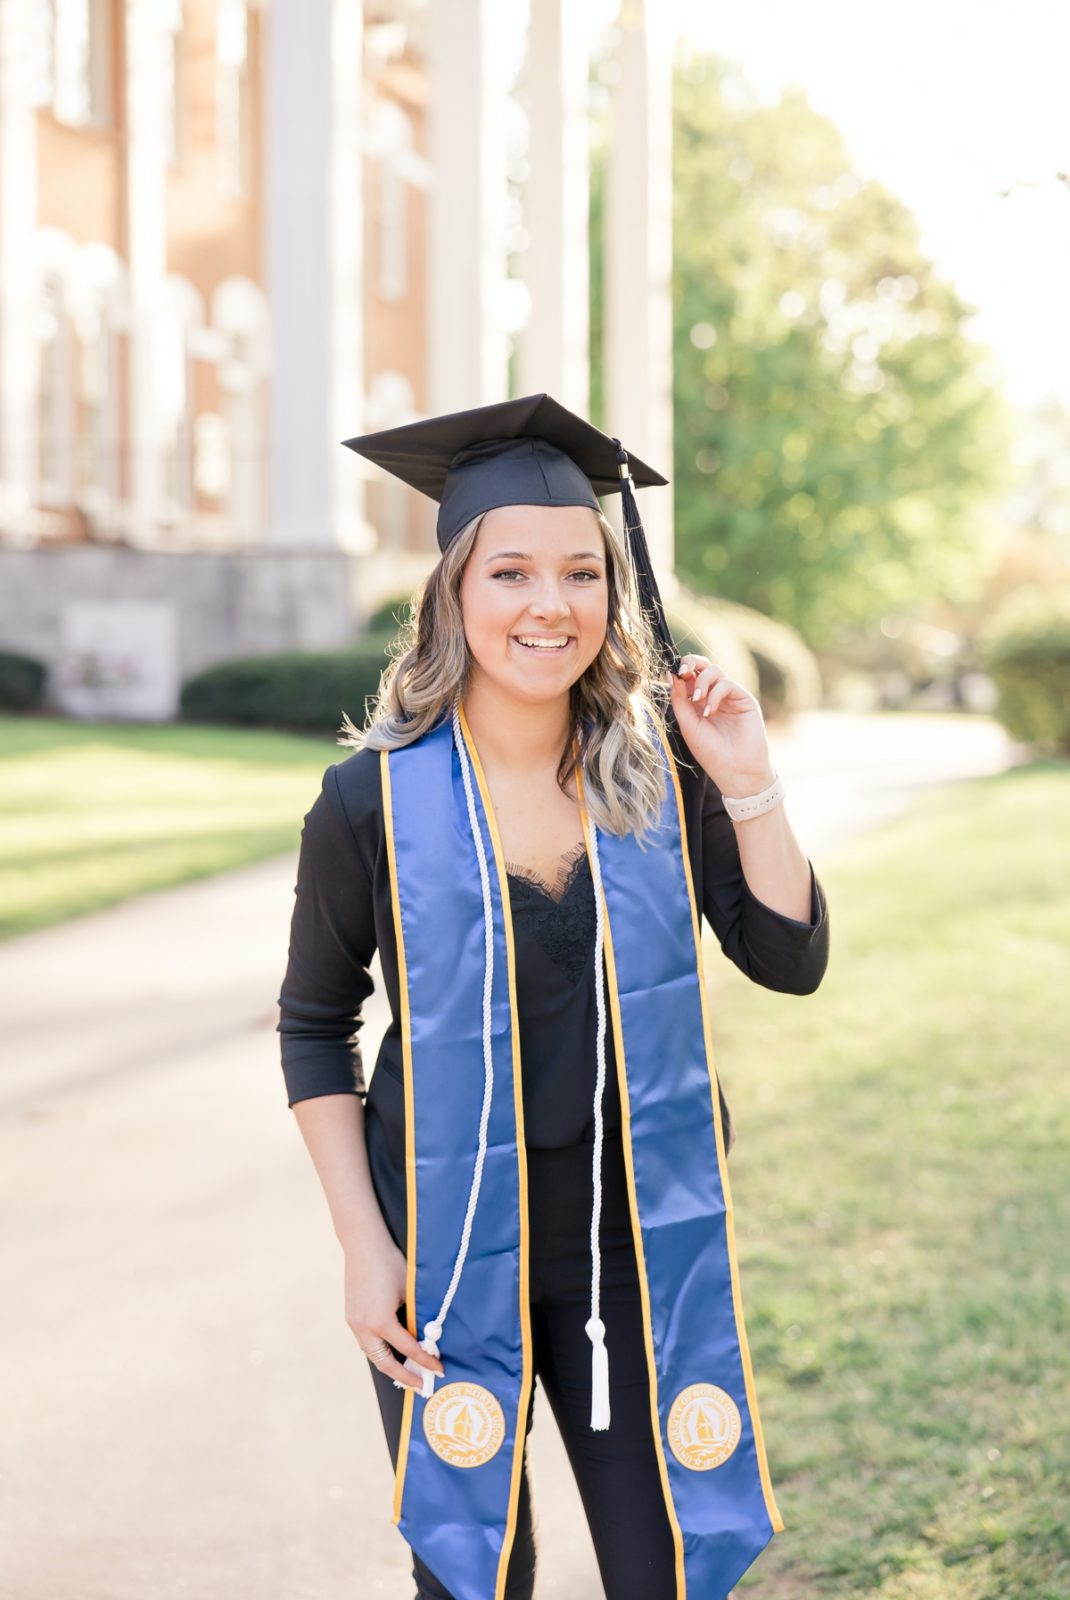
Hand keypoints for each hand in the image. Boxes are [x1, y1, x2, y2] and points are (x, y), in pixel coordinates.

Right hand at [344, 1226, 444, 1390]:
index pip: (408, 1350)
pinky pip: (365, 1342)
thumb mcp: (410, 1290)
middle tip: (421, 1386)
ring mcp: (354, 1323)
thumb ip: (417, 1316)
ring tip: (407, 1373)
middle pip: (385, 1363)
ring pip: (373, 1354)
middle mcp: (364, 1327)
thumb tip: (429, 1336)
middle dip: (404, 1376)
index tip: (439, 1370)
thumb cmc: (390, 1263)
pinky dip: (379, 1351)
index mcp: (381, 1321)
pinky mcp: (351, 1316)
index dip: (425, 1362)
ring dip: (389, 1366)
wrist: (363, 1245)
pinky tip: (391, 1352)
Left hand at [668, 653, 775, 793]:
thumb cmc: (711, 753)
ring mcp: (729, 697)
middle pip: (702, 666)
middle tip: (684, 672)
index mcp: (698, 702)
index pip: (689, 676)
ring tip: (698, 700)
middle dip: (691, 662)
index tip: (674, 675)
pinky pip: (727, 684)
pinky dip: (715, 694)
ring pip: (715, 670)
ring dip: (702, 682)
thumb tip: (670, 675)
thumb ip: (679, 700)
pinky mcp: (744, 699)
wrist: (735, 771)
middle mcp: (714, 696)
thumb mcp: (688, 725)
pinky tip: (710, 712)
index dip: (681, 669)